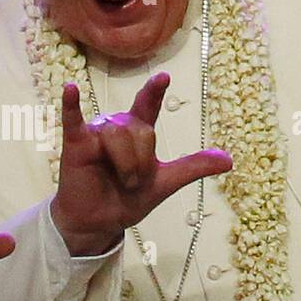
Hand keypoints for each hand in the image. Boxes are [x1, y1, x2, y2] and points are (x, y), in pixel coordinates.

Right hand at [50, 72, 232, 256]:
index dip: (154, 91)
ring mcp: (95, 133)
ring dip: (125, 164)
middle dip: (142, 162)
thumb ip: (192, 167)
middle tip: (134, 183)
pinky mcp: (76, 144)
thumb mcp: (165, 183)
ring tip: (120, 181)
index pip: (148, 105)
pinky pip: (73, 120)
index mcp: (138, 132)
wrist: (100, 223)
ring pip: (118, 135)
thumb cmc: (127, 199)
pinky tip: (71, 88)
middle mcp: (117, 127)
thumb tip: (229, 160)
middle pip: (140, 130)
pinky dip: (72, 105)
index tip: (164, 77)